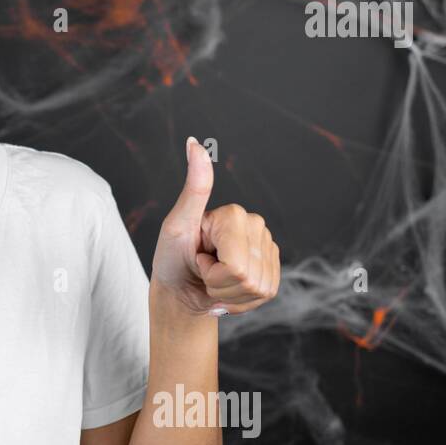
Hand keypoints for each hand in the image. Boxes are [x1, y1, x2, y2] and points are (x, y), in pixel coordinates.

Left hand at [150, 136, 279, 316]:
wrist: (180, 291)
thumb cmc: (171, 257)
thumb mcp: (177, 224)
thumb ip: (194, 188)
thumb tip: (194, 143)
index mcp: (236, 214)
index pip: (234, 262)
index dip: (210, 269)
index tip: (197, 254)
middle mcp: (258, 226)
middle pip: (247, 276)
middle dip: (219, 283)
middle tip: (204, 270)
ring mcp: (269, 250)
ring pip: (258, 288)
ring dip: (229, 293)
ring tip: (214, 279)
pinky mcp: (274, 273)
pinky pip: (266, 295)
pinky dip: (241, 301)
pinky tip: (228, 289)